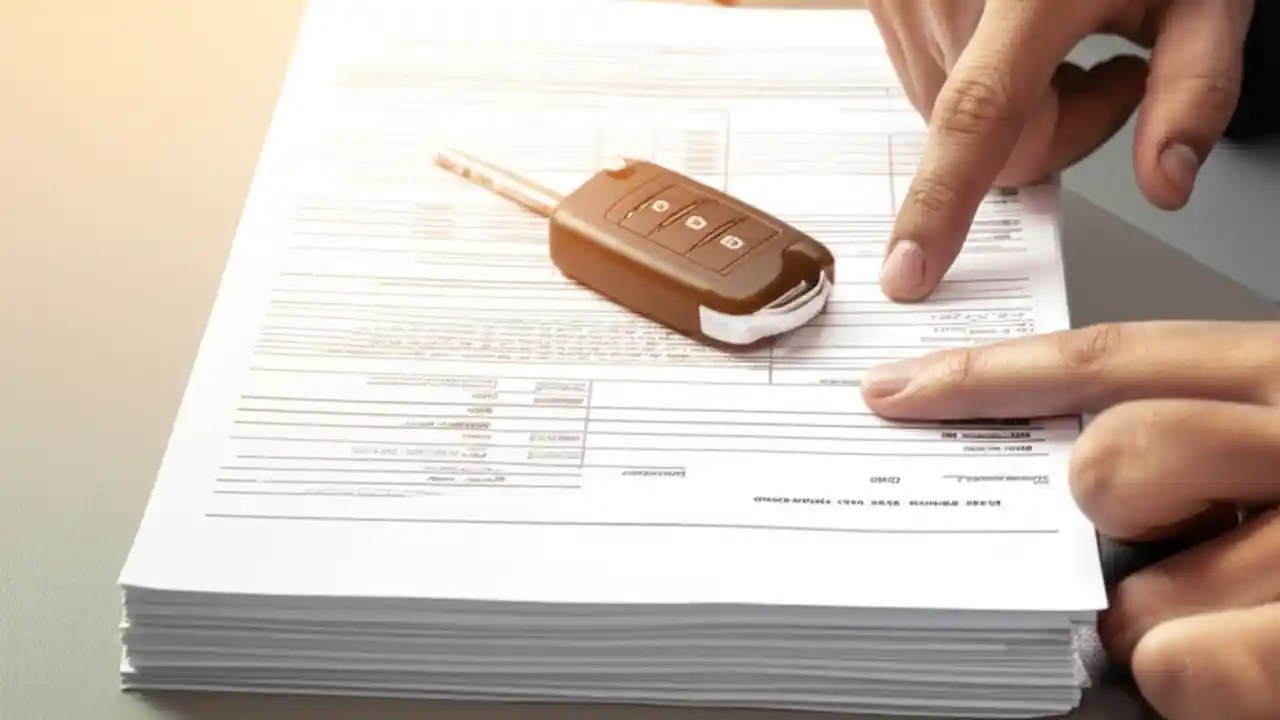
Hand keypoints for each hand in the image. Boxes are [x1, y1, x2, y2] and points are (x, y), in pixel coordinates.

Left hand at [860, 321, 1279, 718]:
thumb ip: (1199, 436)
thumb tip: (1073, 465)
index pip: (1114, 357)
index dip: (992, 376)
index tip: (900, 392)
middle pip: (1116, 456)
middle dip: (1103, 518)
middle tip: (1147, 548)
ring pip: (1146, 586)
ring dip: (1163, 627)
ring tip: (1243, 624)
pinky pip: (1187, 663)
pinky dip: (1192, 680)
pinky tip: (1239, 672)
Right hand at [866, 0, 1255, 300]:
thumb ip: (1199, 86)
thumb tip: (1166, 183)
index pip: (979, 119)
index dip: (944, 205)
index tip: (910, 271)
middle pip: (982, 139)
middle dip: (1052, 132)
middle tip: (1109, 69)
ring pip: (948, 120)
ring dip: (1013, 108)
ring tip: (1061, 39)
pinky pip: (927, 81)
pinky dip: (976, 78)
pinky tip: (1017, 29)